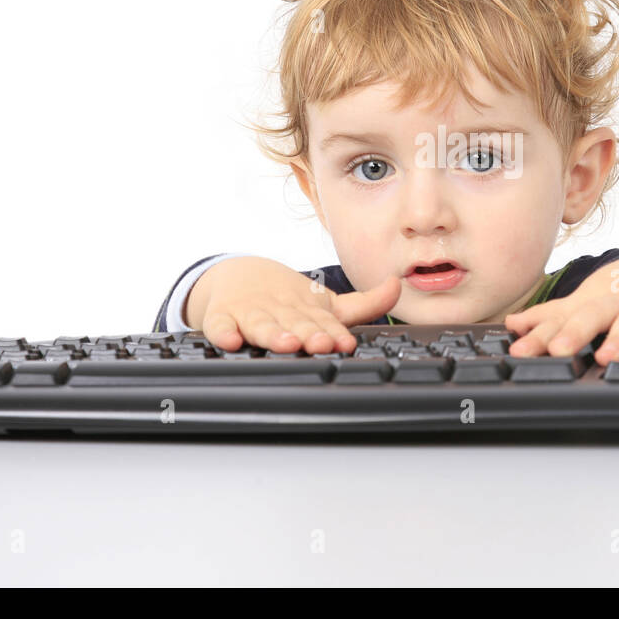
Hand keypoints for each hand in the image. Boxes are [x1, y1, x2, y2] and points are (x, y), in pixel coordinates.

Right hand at [185, 256, 400, 353]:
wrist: (236, 275)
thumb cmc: (288, 299)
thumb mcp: (326, 303)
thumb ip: (365, 303)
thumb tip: (398, 285)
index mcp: (307, 309)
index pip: (322, 321)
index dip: (333, 331)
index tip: (344, 342)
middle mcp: (281, 310)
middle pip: (295, 323)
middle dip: (308, 334)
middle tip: (321, 343)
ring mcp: (251, 313)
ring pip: (262, 325)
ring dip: (274, 334)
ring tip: (286, 343)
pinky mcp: (223, 317)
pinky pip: (219, 325)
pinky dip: (223, 332)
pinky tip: (230, 341)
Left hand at [503, 246, 618, 364]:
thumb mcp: (584, 302)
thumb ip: (550, 317)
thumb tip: (511, 325)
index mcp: (591, 303)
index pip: (562, 321)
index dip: (540, 337)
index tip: (519, 353)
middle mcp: (618, 302)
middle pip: (594, 314)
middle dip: (575, 332)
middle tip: (558, 351)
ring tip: (609, 356)